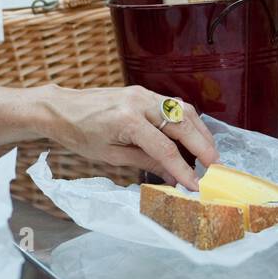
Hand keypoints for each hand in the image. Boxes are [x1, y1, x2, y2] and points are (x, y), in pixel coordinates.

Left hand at [47, 85, 218, 189]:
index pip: (165, 148)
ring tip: (210, 155)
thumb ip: (145, 163)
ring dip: (200, 132)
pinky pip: (173, 106)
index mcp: (127, 121)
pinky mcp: (143, 92)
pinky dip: (188, 122)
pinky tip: (194, 137)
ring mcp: (143, 94)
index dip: (184, 169)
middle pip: (182, 125)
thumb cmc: (80, 135)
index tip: (197, 186)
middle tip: (216, 169)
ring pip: (183, 111)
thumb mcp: (110, 156)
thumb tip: (174, 177)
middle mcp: (139, 102)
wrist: (61, 109)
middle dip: (203, 147)